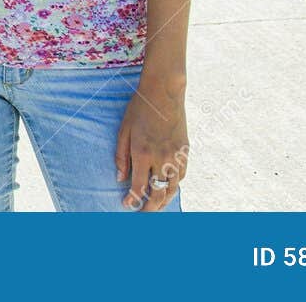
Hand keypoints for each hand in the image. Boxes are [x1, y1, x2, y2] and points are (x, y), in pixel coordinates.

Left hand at [115, 83, 188, 210]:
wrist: (164, 93)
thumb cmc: (140, 109)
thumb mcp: (124, 131)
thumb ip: (121, 156)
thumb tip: (120, 179)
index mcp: (142, 154)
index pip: (138, 186)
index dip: (132, 199)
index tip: (127, 205)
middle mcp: (161, 158)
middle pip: (158, 193)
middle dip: (150, 207)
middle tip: (143, 213)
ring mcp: (175, 156)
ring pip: (172, 188)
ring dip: (164, 200)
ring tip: (156, 206)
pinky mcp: (185, 151)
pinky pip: (182, 176)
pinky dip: (175, 186)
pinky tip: (169, 188)